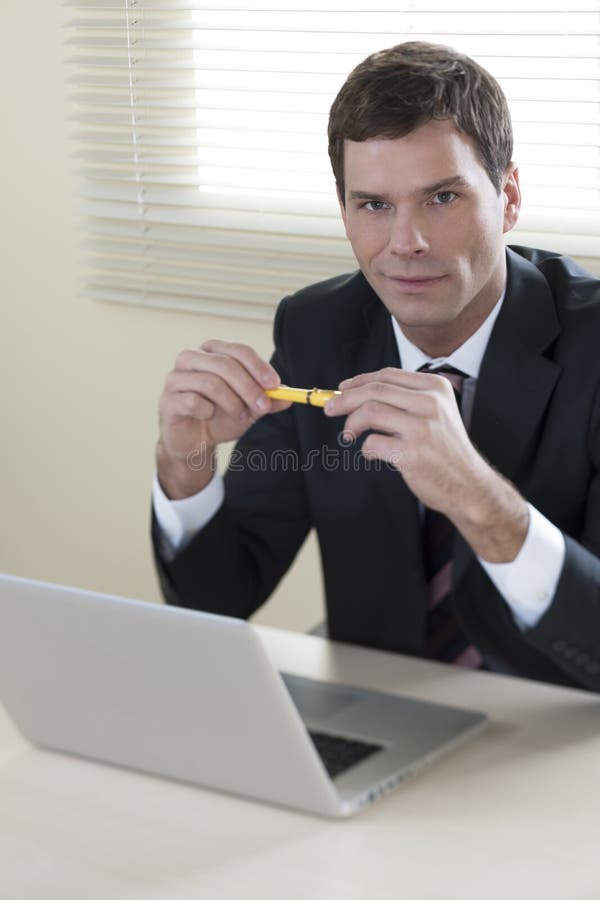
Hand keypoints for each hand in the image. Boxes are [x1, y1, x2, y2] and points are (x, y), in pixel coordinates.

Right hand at [157, 340, 289, 497]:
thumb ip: (268, 400)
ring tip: (241, 418)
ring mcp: (176, 377)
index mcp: (212, 352)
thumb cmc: (219, 418)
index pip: (238, 350)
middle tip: (263, 407)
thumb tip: (289, 395)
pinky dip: (208, 412)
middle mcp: (191, 359)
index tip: (275, 384)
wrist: (194, 443)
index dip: (258, 366)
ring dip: (232, 403)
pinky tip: (209, 418)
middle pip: (225, 364)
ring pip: (210, 383)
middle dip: (249, 387)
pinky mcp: (167, 399)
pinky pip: (193, 401)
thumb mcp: (249, 409)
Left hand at [324, 367, 528, 561]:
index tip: (341, 390)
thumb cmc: (445, 451)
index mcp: (436, 388)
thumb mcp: (436, 413)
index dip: (359, 381)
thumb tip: (355, 392)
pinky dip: (365, 449)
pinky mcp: (412, 453)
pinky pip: (372, 443)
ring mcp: (422, 428)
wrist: (469, 486)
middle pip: (374, 390)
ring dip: (351, 423)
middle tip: (329, 409)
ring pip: (369, 412)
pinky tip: (372, 454)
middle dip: (345, 399)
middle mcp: (431, 403)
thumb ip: (404, 400)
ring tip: (349, 435)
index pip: (387, 375)